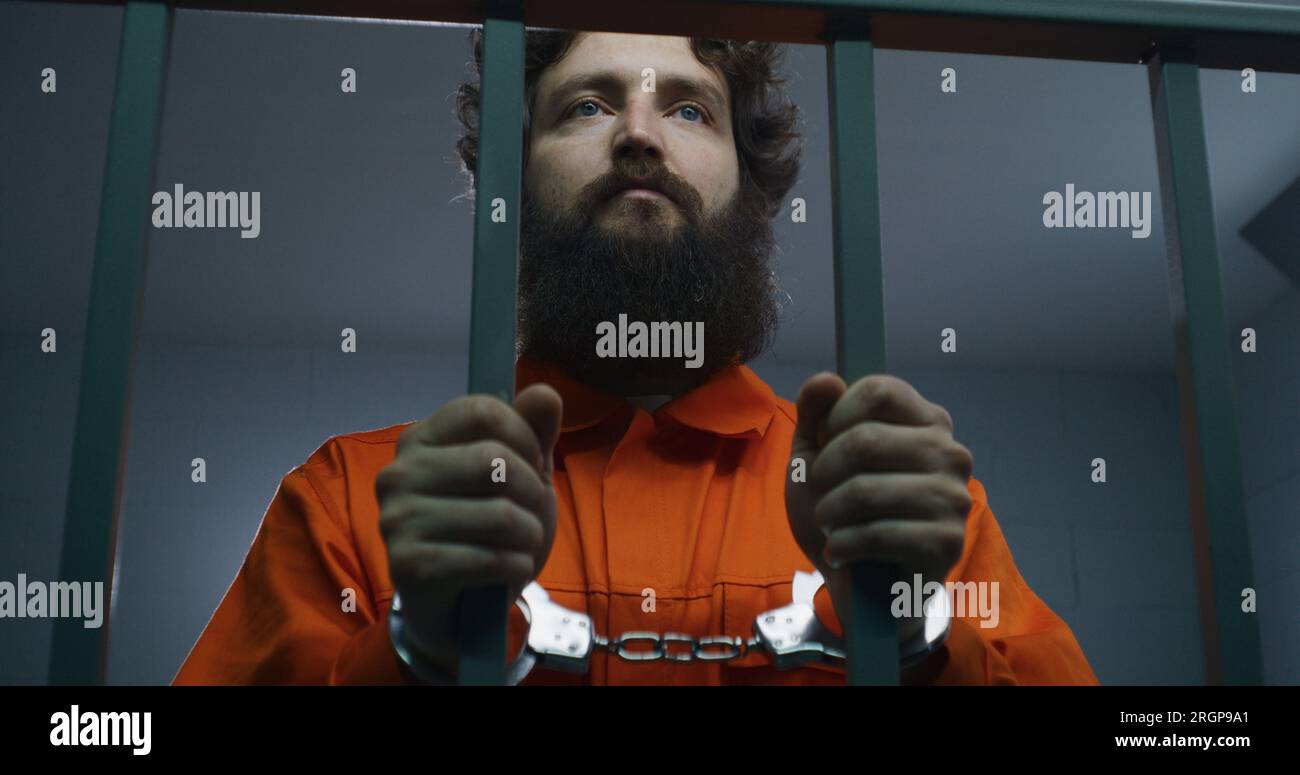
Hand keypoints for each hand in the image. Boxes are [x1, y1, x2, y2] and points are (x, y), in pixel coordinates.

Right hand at [375, 383, 562, 676]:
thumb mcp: (518, 475)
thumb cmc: (487, 528)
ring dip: (530, 534)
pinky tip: (512, 569)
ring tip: (524, 543)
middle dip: (534, 490)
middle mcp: (398, 473)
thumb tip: (545, 393)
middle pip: (495, 460)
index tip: (534, 463)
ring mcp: (397, 519)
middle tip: (532, 512)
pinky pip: (489, 558)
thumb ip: (531, 432)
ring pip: (499, 514)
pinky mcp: (408, 565)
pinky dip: (517, 566)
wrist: (457, 604)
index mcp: (420, 438)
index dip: (524, 436)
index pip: (482, 411)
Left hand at [785, 373, 973, 637]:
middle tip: (820, 493)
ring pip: (866, 489)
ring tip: (829, 524)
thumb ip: (815, 414)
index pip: (878, 390)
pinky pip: (877, 533)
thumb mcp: (814, 457)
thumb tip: (828, 379)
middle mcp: (949, 451)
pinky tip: (839, 551)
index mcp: (925, 420)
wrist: (859, 583)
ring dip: (830, 512)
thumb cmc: (841, 511)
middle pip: (866, 439)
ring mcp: (954, 496)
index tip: (824, 444)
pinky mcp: (947, 541)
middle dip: (824, 471)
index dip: (835, 416)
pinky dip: (843, 544)